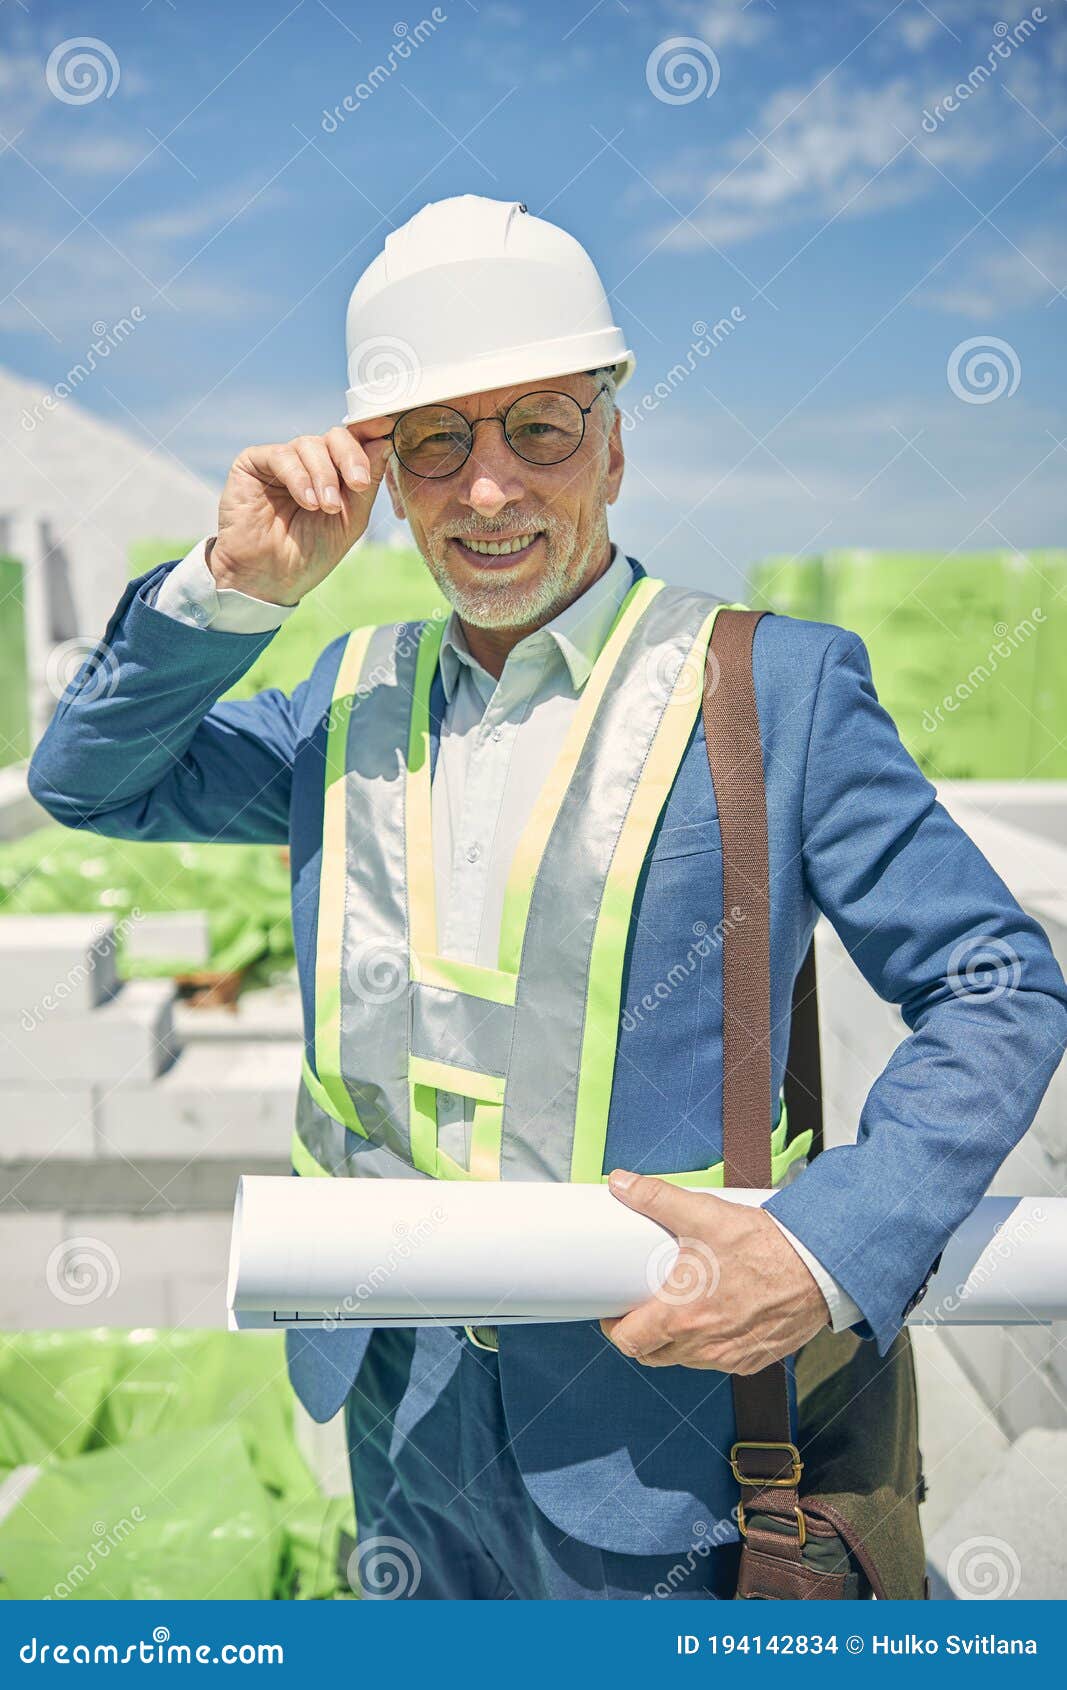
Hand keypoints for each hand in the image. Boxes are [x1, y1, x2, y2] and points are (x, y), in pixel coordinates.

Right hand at [207, 422, 395, 605]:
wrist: (270, 578)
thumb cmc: (311, 554)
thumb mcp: (350, 520)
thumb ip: (366, 483)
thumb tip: (385, 442)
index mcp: (334, 472)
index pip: (355, 442)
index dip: (370, 433)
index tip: (387, 432)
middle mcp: (308, 461)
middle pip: (336, 437)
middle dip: (352, 458)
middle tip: (358, 484)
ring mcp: (281, 460)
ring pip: (310, 444)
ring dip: (324, 476)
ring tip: (327, 507)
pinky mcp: (253, 463)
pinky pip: (282, 455)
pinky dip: (299, 478)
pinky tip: (307, 502)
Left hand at [599, 1170, 829, 1371]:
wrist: (819, 1267)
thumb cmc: (764, 1245)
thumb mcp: (703, 1214)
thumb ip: (656, 1197)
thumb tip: (621, 1182)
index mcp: (682, 1316)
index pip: (630, 1341)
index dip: (615, 1328)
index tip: (615, 1311)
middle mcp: (704, 1345)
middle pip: (653, 1356)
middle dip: (642, 1337)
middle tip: (643, 1308)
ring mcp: (730, 1357)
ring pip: (686, 1361)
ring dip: (675, 1343)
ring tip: (679, 1310)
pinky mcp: (754, 1360)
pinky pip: (720, 1361)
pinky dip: (710, 1346)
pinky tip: (715, 1320)